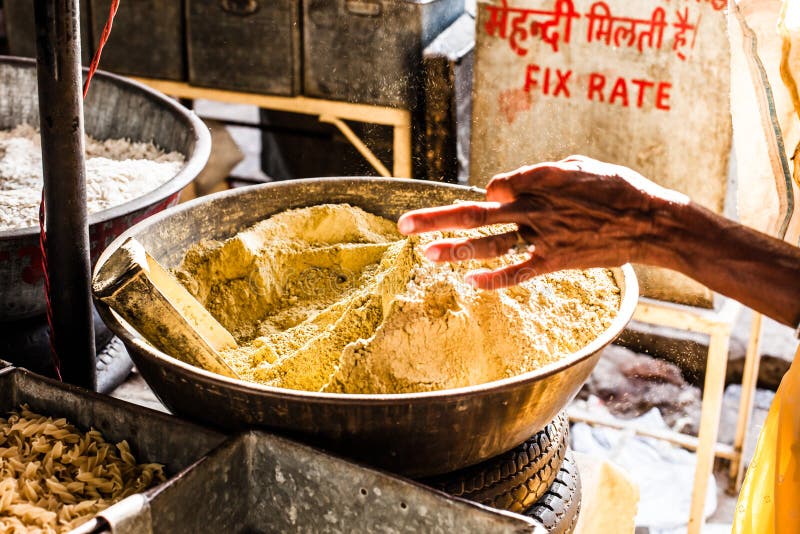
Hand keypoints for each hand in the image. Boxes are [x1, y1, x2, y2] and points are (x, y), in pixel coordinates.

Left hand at [398, 156, 689, 289]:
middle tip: (404, 224)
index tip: (480, 197)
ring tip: (425, 254)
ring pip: (491, 245)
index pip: (497, 188)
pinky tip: (470, 284)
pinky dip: (496, 279)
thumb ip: (543, 172)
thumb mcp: (582, 166)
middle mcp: (536, 210)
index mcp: (542, 183)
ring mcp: (544, 237)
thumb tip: (505, 186)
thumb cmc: (618, 188)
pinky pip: (520, 272)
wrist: (651, 222)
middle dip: (437, 219)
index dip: (484, 193)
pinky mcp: (556, 260)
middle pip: (477, 215)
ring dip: (455, 250)